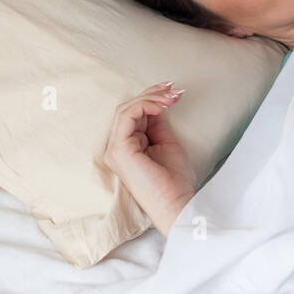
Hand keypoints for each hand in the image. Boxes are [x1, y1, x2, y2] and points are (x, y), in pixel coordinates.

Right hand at [102, 82, 196, 235]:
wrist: (178, 204)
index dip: (151, 98)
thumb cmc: (175, 181)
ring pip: (125, 109)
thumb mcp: (166, 144)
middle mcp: (116, 148)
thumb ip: (156, 125)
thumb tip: (156, 104)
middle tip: (173, 89)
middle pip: (127, 109)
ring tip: (172, 98)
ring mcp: (115, 149)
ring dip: (150, 98)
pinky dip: (145, 106)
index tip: (173, 91)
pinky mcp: (119, 150)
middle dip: (151, 94)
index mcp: (127, 148)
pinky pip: (127, 116)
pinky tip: (162, 106)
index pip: (132, 115)